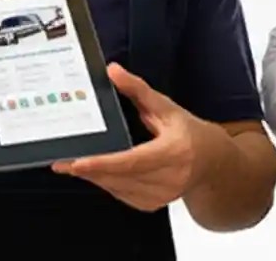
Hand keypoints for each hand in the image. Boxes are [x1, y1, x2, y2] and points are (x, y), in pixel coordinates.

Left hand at [52, 63, 221, 212]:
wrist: (212, 162)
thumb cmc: (189, 132)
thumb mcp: (166, 107)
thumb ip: (137, 89)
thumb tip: (113, 70)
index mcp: (174, 152)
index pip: (132, 161)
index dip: (103, 164)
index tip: (78, 162)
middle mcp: (169, 178)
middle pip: (120, 177)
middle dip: (89, 170)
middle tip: (63, 162)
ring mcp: (162, 195)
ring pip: (118, 189)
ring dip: (95, 177)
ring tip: (72, 165)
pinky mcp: (153, 204)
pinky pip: (122, 194)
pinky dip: (107, 183)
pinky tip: (96, 173)